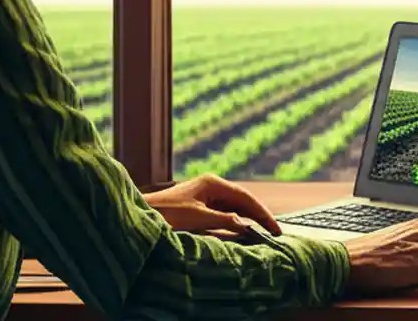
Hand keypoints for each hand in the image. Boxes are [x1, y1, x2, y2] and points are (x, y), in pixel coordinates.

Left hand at [143, 174, 281, 237]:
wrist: (142, 215)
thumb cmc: (166, 214)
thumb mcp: (198, 218)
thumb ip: (224, 220)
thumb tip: (247, 225)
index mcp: (213, 183)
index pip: (246, 197)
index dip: (262, 213)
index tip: (275, 229)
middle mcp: (211, 187)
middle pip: (243, 202)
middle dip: (259, 216)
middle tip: (275, 233)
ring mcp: (206, 197)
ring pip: (235, 209)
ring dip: (249, 221)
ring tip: (264, 234)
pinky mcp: (200, 208)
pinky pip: (225, 215)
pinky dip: (236, 224)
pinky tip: (244, 233)